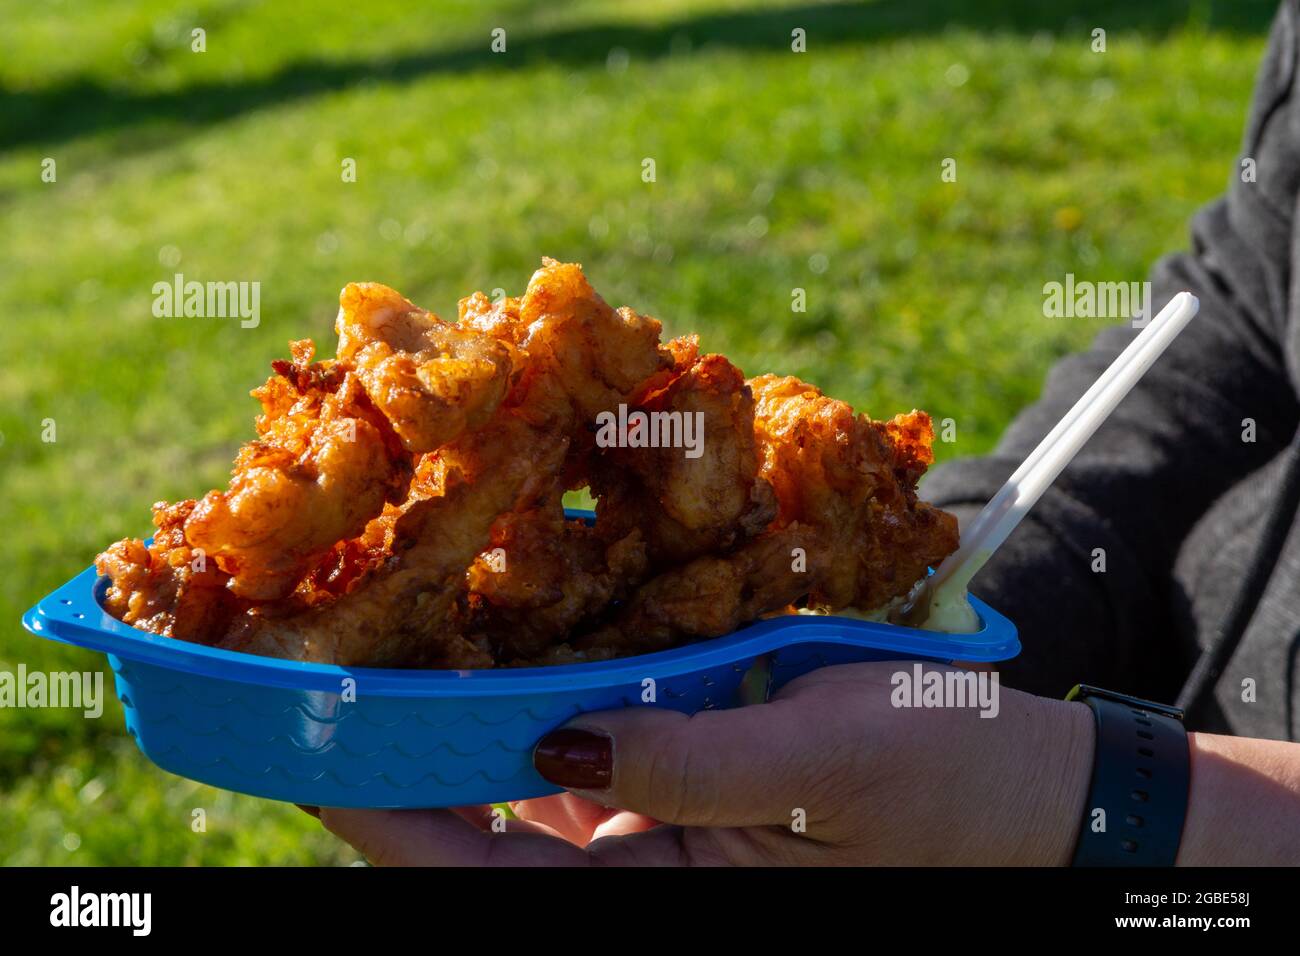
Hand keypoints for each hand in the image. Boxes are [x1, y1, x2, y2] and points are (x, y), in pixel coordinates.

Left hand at [315, 661, 1095, 864]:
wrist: (1034, 795)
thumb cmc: (950, 784)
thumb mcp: (825, 765)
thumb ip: (692, 761)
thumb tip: (556, 742)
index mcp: (669, 898)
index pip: (496, 877)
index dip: (396, 826)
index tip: (316, 759)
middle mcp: (649, 873)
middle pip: (492, 835)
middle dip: (411, 769)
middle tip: (333, 687)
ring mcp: (667, 827)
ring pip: (535, 786)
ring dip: (474, 724)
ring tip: (405, 647)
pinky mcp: (693, 782)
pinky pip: (600, 746)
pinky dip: (553, 697)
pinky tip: (520, 641)